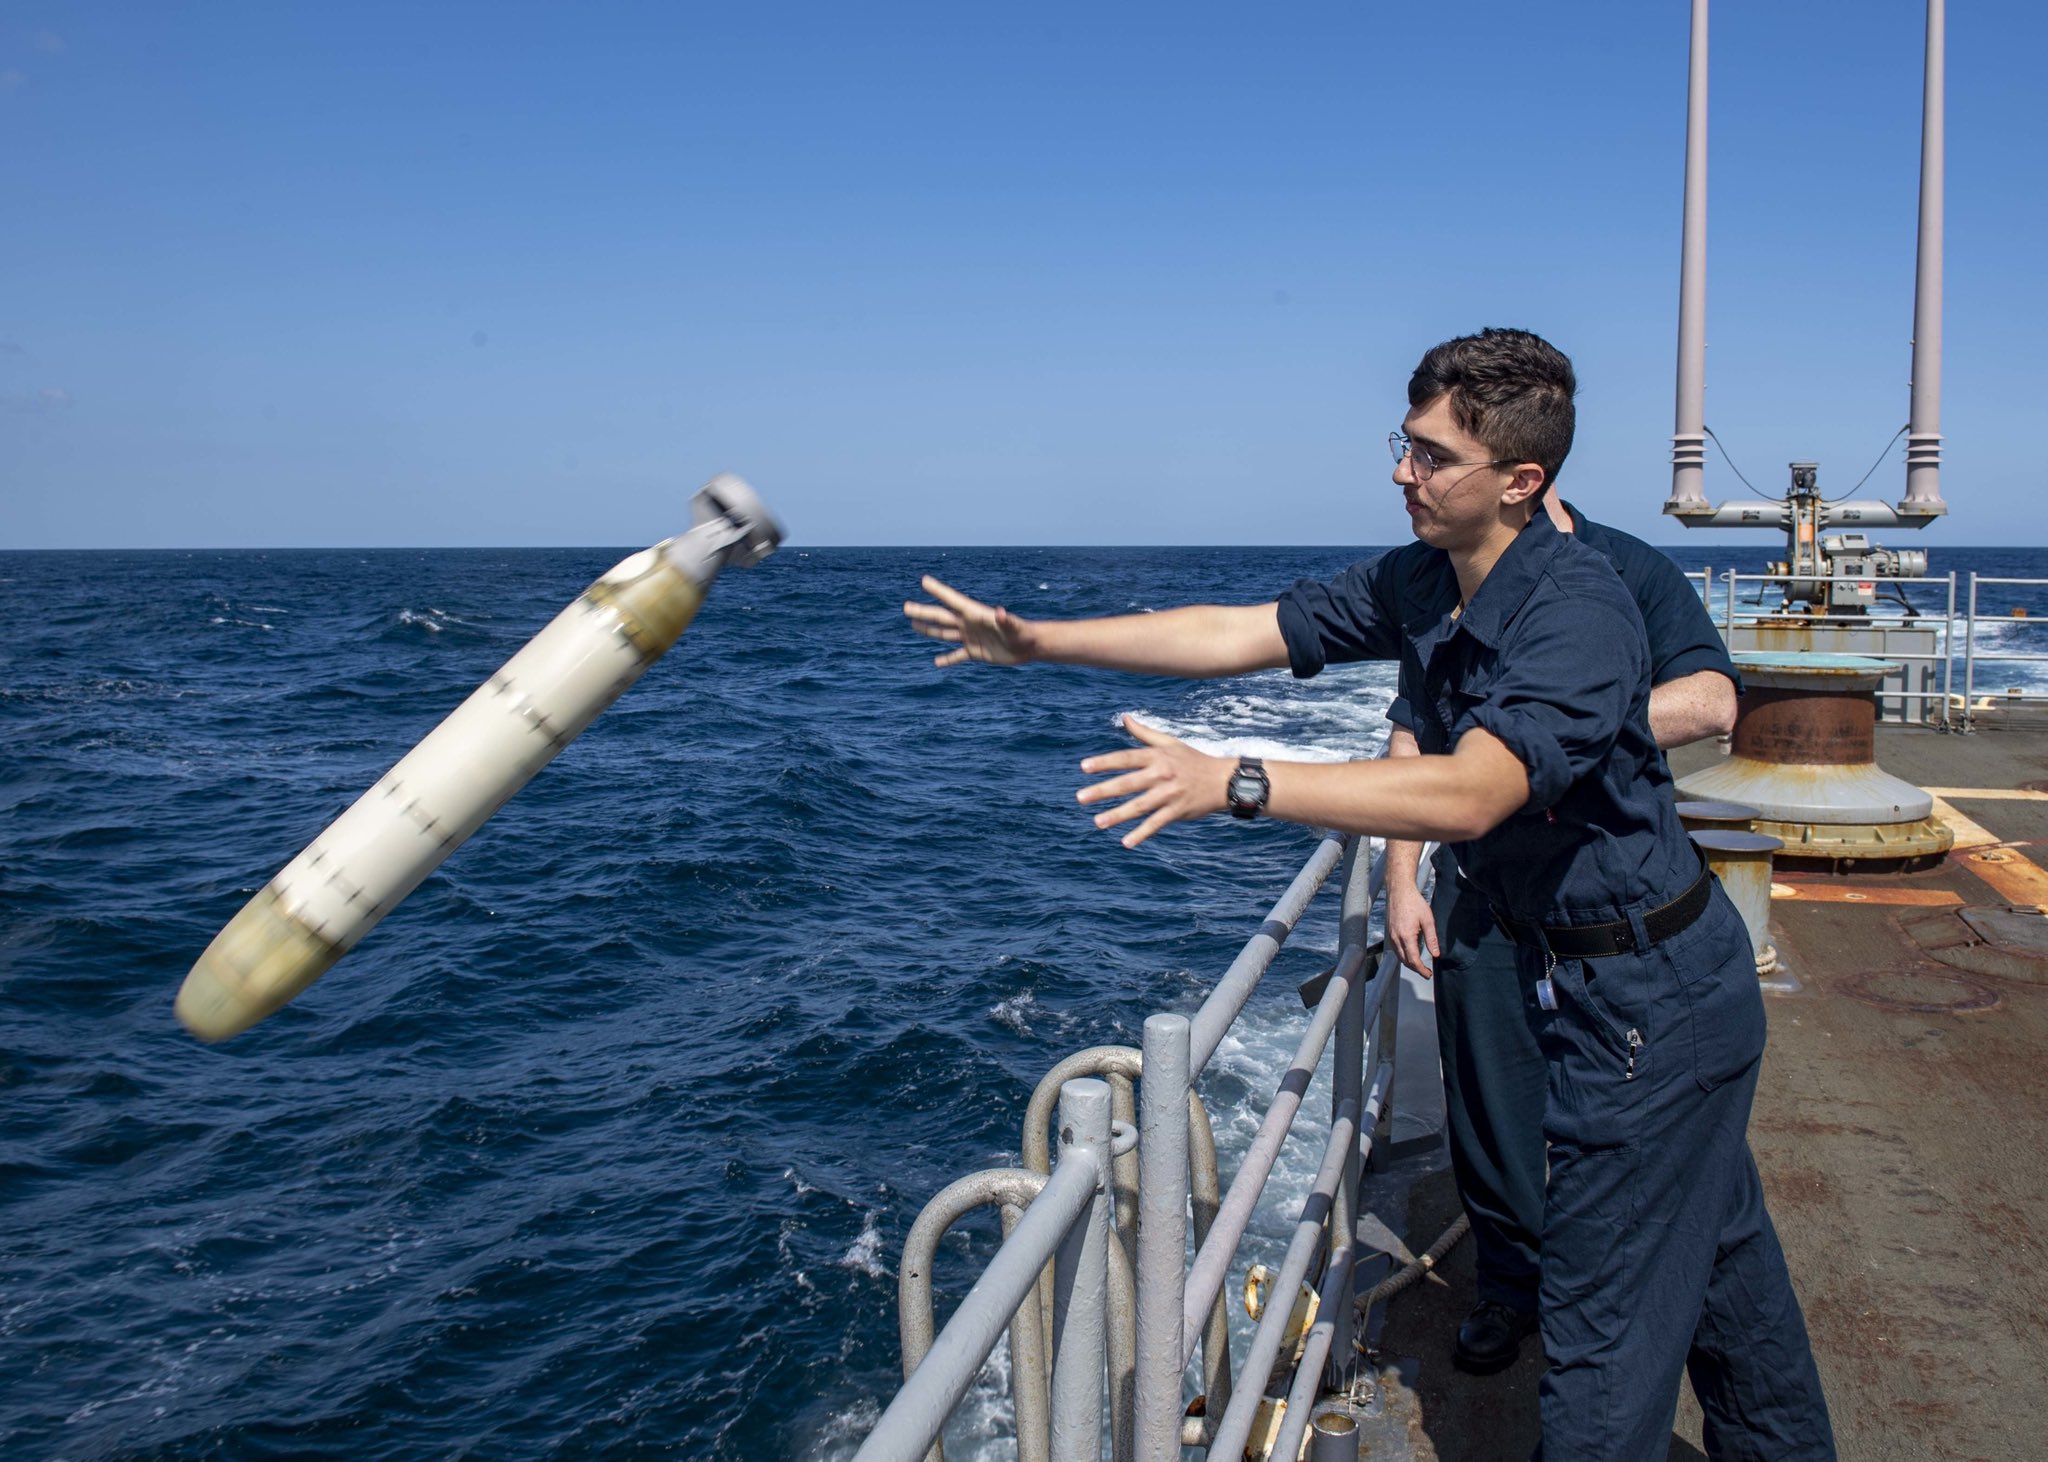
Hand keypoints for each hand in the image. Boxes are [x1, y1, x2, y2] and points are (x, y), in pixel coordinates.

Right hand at [903, 576, 1034, 666]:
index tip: (924, 580)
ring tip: (913, 625)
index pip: (952, 600)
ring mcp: (970, 638)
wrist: (1031, 646)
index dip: (938, 591)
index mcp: (975, 614)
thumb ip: (1006, 620)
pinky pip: (957, 655)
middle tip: (906, 607)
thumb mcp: (1015, 626)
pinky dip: (947, 659)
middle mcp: (969, 624)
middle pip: (941, 617)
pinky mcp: (975, 653)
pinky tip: (937, 662)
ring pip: (945, 633)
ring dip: (929, 630)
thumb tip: (1000, 612)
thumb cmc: (1024, 633)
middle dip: (923, 612)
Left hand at [1077, 716, 1232, 848]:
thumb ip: (1144, 733)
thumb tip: (1124, 717)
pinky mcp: (1178, 811)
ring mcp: (1170, 793)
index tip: (1084, 767)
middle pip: (1128, 783)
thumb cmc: (1194, 760)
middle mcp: (1162, 774)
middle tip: (1080, 798)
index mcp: (1157, 756)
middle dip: (1103, 791)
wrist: (1224, 780)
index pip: (1126, 758)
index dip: (1105, 762)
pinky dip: (1142, 833)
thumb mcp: (1170, 743)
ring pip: (1139, 806)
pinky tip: (1126, 842)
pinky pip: (1156, 823)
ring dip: (1117, 815)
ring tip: (1097, 822)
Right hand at [1385, 878, 1439, 976]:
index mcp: (1406, 936)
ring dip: (1409, 963)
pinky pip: (1395, 949)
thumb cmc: (1414, 902)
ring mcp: (1391, 935)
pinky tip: (1410, 953)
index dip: (1421, 970)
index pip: (1413, 960)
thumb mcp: (1428, 920)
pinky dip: (1403, 955)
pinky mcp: (1389, 932)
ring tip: (1419, 965)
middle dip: (1415, 969)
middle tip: (1426, 972)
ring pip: (1399, 956)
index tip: (1428, 974)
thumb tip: (1435, 954)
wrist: (1399, 891)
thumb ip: (1432, 939)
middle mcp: (1396, 938)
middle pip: (1405, 961)